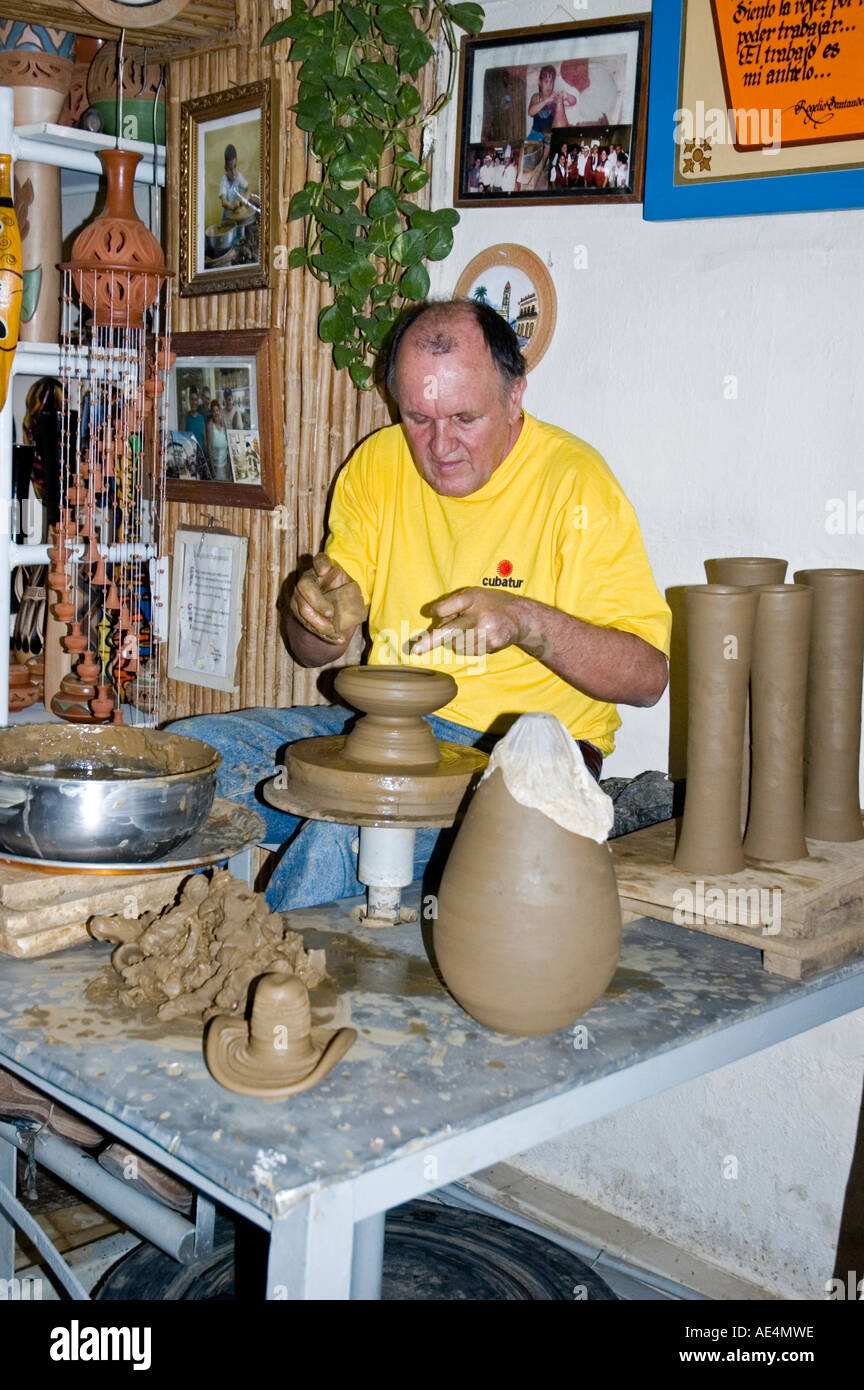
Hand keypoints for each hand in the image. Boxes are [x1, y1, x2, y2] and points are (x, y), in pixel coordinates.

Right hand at [289, 553, 354, 643]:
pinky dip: (321, 633)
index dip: (321, 563)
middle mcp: (309, 579)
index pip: (320, 560)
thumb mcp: (351, 593)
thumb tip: (354, 603)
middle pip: (305, 586)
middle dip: (317, 601)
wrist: (333, 616)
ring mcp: (300, 595)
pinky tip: (336, 639)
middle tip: (330, 613)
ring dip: (319, 622)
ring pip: (303, 608)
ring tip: (334, 632)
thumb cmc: (346, 599)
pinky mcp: (297, 611)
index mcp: (324, 570)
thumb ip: (350, 594)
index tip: (325, 570)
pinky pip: (306, 623)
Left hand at [409, 587, 530, 658]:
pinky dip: (467, 647)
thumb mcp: (473, 595)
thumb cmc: (490, 604)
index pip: (451, 605)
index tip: (430, 613)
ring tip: (469, 630)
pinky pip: (468, 651)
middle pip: (451, 631)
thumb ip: (453, 604)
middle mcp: (480, 614)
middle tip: (415, 650)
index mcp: (473, 598)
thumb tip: (431, 617)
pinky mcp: (493, 644)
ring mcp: (487, 631)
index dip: (440, 611)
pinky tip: (478, 638)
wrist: (521, 617)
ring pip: (457, 644)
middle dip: (431, 641)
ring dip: (455, 641)